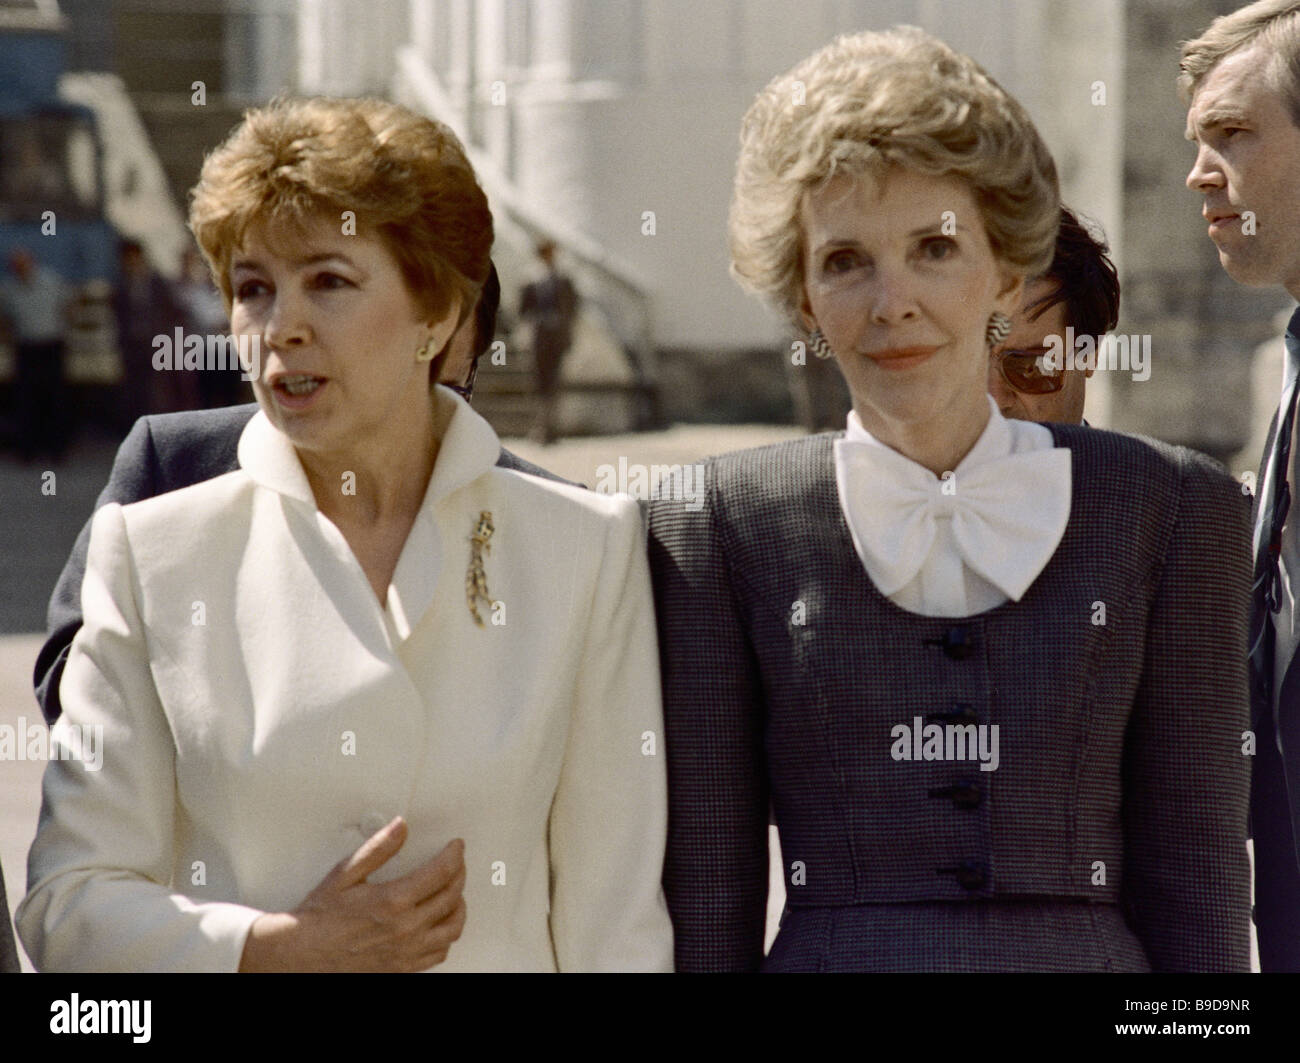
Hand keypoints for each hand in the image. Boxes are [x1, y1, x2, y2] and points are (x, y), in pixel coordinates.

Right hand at [238, 817, 466, 971]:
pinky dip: (446, 935)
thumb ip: (378, 848)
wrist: (302, 953)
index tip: (456, 846)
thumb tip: (401, 827)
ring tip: (453, 892)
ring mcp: (406, 951)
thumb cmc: (321, 914)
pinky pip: (439, 953)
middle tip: (456, 863)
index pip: (442, 872)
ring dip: (458, 906)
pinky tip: (439, 923)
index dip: (454, 854)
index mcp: (393, 900)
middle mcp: (405, 928)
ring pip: (452, 928)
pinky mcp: (403, 968)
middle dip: (459, 874)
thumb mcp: (346, 872)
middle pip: (452, 897)